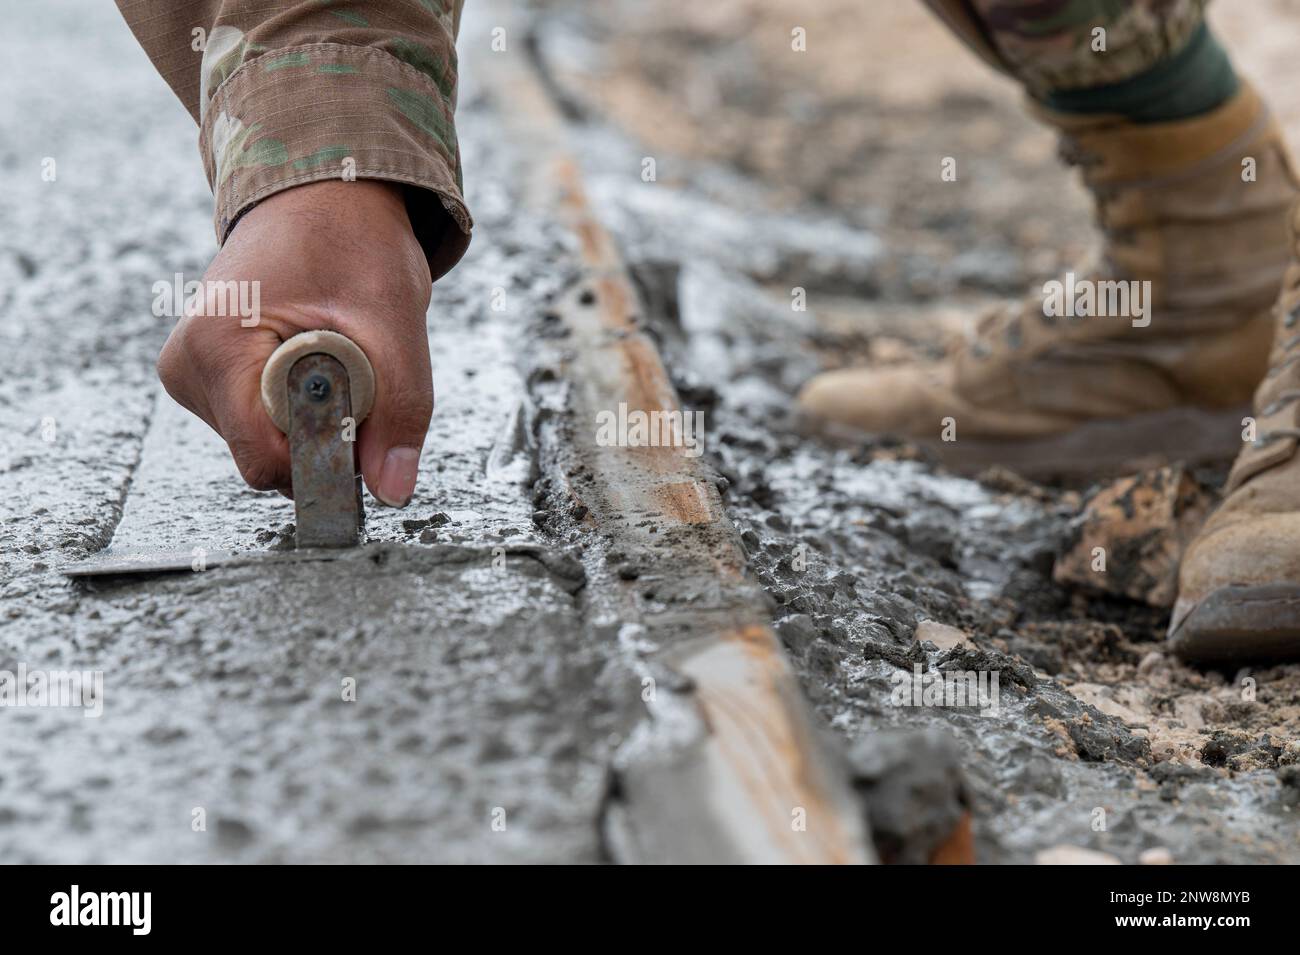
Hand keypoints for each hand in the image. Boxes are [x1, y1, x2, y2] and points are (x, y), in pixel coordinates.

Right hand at [157, 180, 433, 505]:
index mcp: (217, 346)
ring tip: (337, 359)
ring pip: (266, 448)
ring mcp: (189, 374)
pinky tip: (314, 363)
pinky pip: (262, 427)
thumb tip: (394, 490)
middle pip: (266, 459)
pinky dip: (300, 411)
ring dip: (315, 423)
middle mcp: (187, 366)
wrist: (320, 196)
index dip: (324, 462)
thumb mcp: (394, 320)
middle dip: (324, 440)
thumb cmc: (353, 241)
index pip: (264, 458)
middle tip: (361, 380)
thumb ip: (400, 408)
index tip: (369, 436)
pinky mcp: (204, 379)